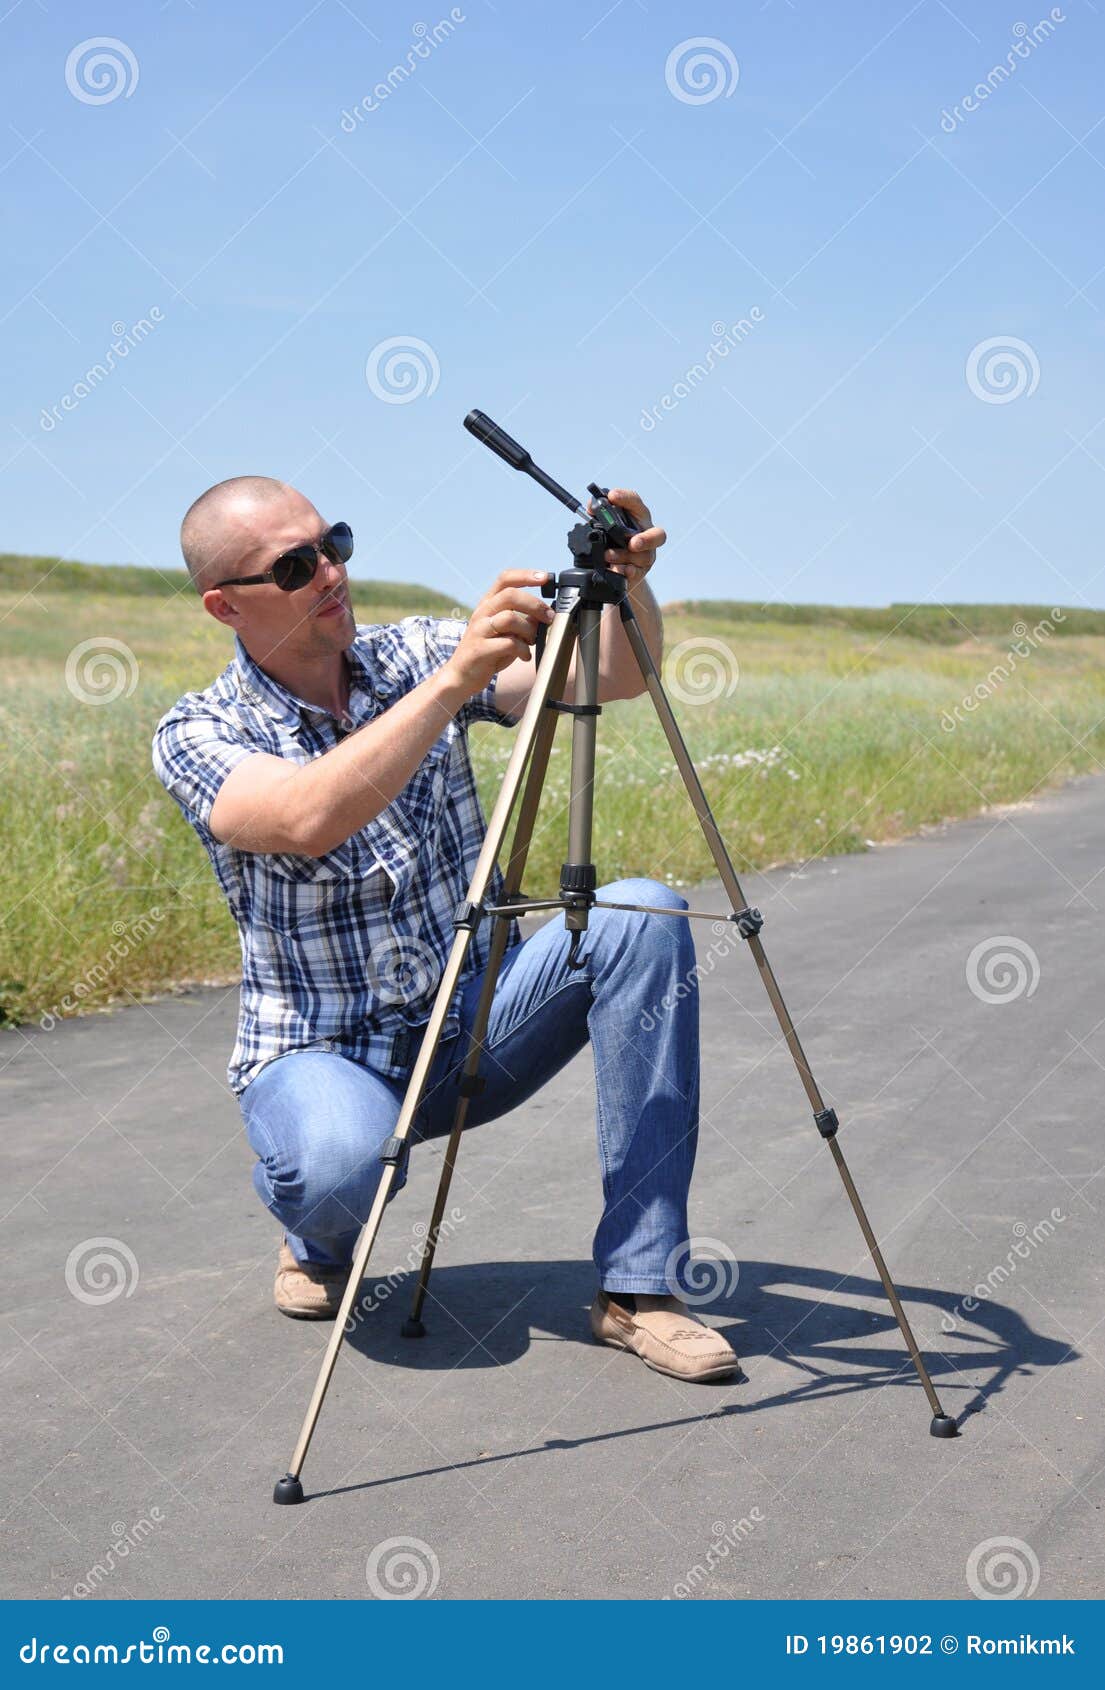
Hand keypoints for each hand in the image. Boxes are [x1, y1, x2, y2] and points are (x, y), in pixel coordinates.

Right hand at [444, 568, 554, 695]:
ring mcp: (479, 630)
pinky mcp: (480, 649)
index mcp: (488, 604)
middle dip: (535, 604)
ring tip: (531, 641)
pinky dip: (523, 650)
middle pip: (510, 595)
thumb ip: (523, 621)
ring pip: (509, 618)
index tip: (545, 577)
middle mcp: (482, 613)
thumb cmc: (488, 652)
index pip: (505, 579)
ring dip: (529, 630)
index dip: (526, 575)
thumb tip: (545, 613)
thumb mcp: (506, 632)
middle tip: (549, 617)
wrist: (461, 676)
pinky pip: (508, 643)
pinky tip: (524, 656)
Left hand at [590, 488, 665, 589]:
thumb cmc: (613, 539)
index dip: (625, 498)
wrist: (615, 566)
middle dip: (646, 539)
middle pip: (658, 535)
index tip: (612, 496)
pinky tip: (616, 570)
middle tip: (633, 542)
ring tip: (607, 555)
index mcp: (638, 518)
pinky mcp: (640, 572)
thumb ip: (597, 513)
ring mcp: (646, 555)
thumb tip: (592, 506)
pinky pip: (636, 573)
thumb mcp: (604, 524)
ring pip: (643, 556)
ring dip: (624, 556)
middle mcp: (647, 536)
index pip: (635, 503)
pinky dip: (625, 571)